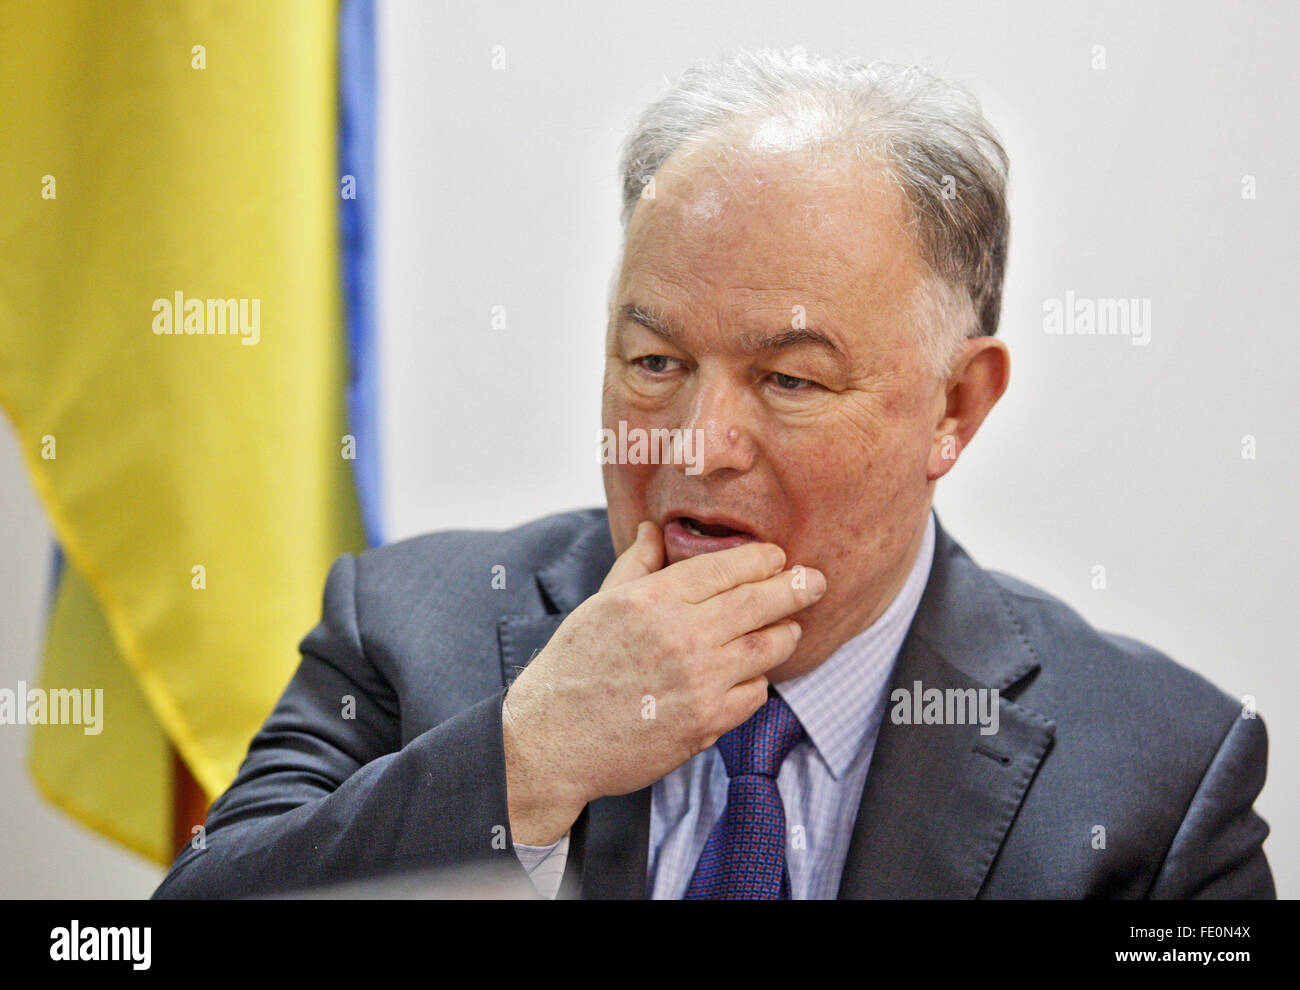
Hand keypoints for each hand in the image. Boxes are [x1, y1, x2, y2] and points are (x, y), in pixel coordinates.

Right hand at [501, 520, 825, 843]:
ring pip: (768, 648)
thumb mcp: (600, 604)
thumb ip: (636, 564)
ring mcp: (699, 681)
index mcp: (655, 598)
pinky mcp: (707, 722)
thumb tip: (653, 529)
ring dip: (784, 634)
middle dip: (796, 587)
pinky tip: (749, 675)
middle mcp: (683, 635)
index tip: (777, 557)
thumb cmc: (574, 666)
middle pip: (760, 601)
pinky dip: (757, 681)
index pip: (728, 567)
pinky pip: (754, 694)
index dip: (762, 559)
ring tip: (788, 628)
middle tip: (816, 581)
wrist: (556, 738)